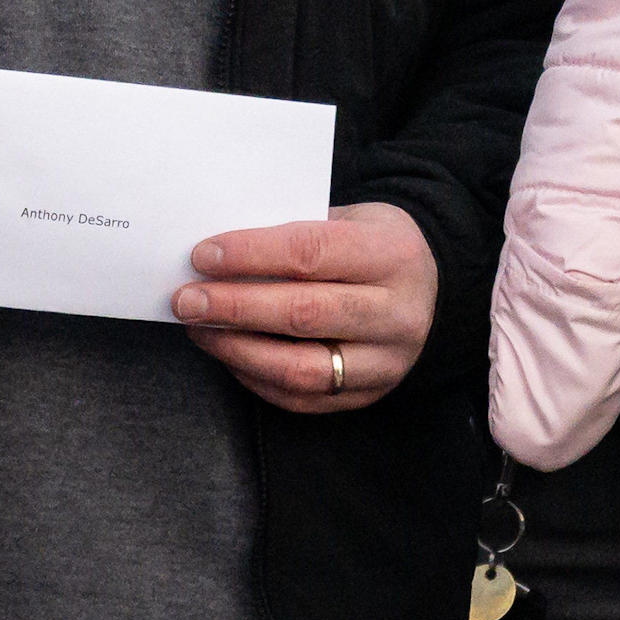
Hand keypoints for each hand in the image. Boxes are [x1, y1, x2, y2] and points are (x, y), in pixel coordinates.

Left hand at [177, 201, 434, 411]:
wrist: (433, 289)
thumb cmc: (374, 247)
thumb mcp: (352, 221)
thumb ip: (296, 235)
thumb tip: (218, 256)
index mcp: (392, 255)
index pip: (310, 254)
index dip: (251, 255)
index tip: (203, 255)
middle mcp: (396, 313)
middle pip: (303, 313)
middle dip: (234, 306)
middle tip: (185, 299)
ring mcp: (386, 361)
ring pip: (300, 367)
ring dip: (238, 349)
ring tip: (199, 329)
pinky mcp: (369, 395)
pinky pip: (302, 398)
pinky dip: (256, 378)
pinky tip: (229, 355)